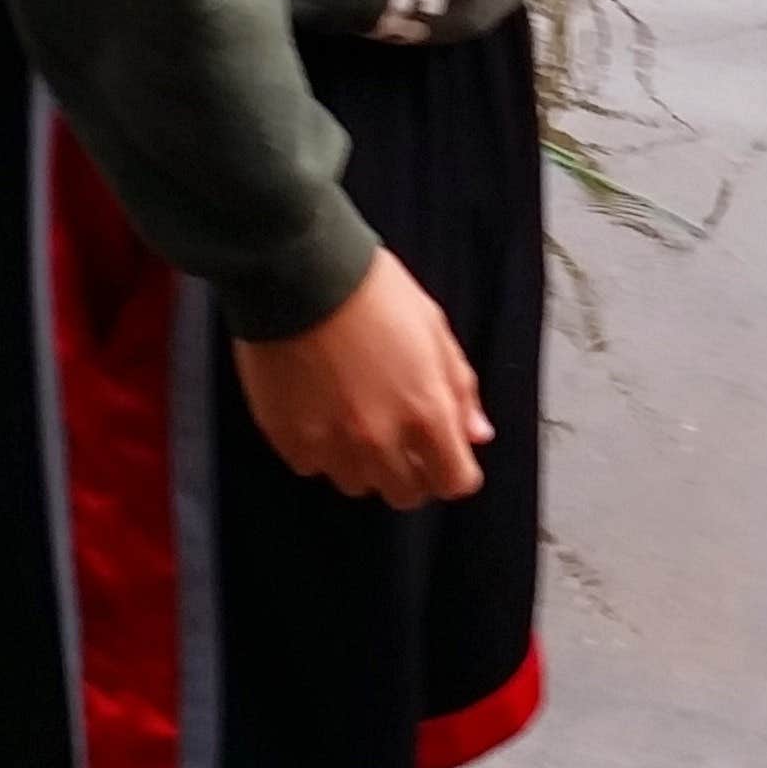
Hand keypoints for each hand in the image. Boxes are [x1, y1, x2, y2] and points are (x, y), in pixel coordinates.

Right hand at [237, 250, 489, 508]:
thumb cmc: (370, 292)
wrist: (300, 273)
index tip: (445, 456)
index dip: (453, 470)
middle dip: (412, 471)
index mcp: (426, 411)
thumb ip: (460, 389)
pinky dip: (319, 450)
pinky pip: (312, 467)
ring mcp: (332, 444)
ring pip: (358, 485)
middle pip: (406, 493)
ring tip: (355, 419)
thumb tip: (477, 432)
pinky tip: (320, 413)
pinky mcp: (290, 439)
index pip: (454, 481)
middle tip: (401, 437)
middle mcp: (381, 440)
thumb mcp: (434, 329)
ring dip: (363, 463)